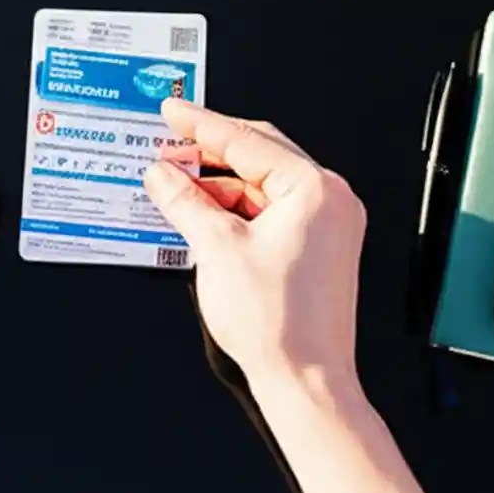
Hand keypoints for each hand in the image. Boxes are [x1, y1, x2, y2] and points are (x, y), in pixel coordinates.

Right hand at [143, 99, 366, 394]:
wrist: (306, 379)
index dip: (201, 124)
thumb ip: (185, 201)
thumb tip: (163, 174)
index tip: (172, 112)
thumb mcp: (216, 249)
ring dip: (220, 186)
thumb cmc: (279, 325)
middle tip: (167, 149)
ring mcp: (329, 224)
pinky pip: (273, 212)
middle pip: (260, 156)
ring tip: (176, 189)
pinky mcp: (319, 247)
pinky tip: (204, 215)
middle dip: (209, 154)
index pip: (247, 140)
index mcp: (314, 189)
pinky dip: (237, 211)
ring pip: (264, 186)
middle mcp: (330, 200)